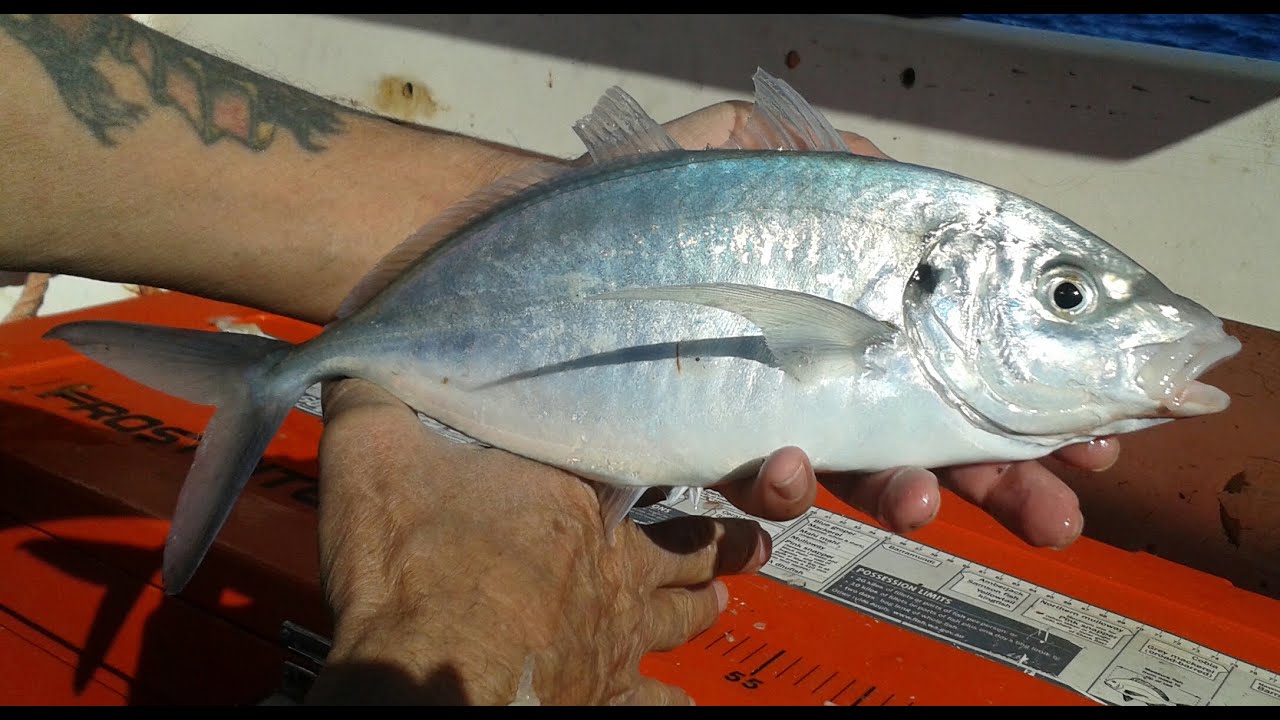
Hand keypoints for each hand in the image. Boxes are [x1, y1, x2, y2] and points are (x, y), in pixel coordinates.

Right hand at [307, 379, 774, 705]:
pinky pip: (651, 702)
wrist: (426, 675)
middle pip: (676, 544)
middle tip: (751, 536)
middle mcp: (607, 564)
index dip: (645, 446)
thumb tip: (352, 360)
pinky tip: (681, 702)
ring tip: (723, 593)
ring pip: (679, 613)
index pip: (622, 458)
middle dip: (712, 540)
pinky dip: (668, 702)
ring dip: (703, 603)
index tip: (674, 432)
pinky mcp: (602, 695)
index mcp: (565, 497)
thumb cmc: (411, 566)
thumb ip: (369, 400)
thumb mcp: (371, 455)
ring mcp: (612, 632)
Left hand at [658, 101, 1117, 548]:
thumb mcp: (742, 149)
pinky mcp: (701, 451)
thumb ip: (834, 166)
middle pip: (925, 420)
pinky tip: (785, 464)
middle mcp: (812, 356)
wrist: (503, 274)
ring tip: (920, 504)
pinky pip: (757, 482)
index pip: (958, 346)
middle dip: (999, 472)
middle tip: (1058, 512)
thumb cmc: (625, 203)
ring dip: (903, 492)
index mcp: (845, 294)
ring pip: (854, 466)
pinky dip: (784, 484)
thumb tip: (891, 180)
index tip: (1091, 430)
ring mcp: (758, 407)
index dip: (1027, 392)